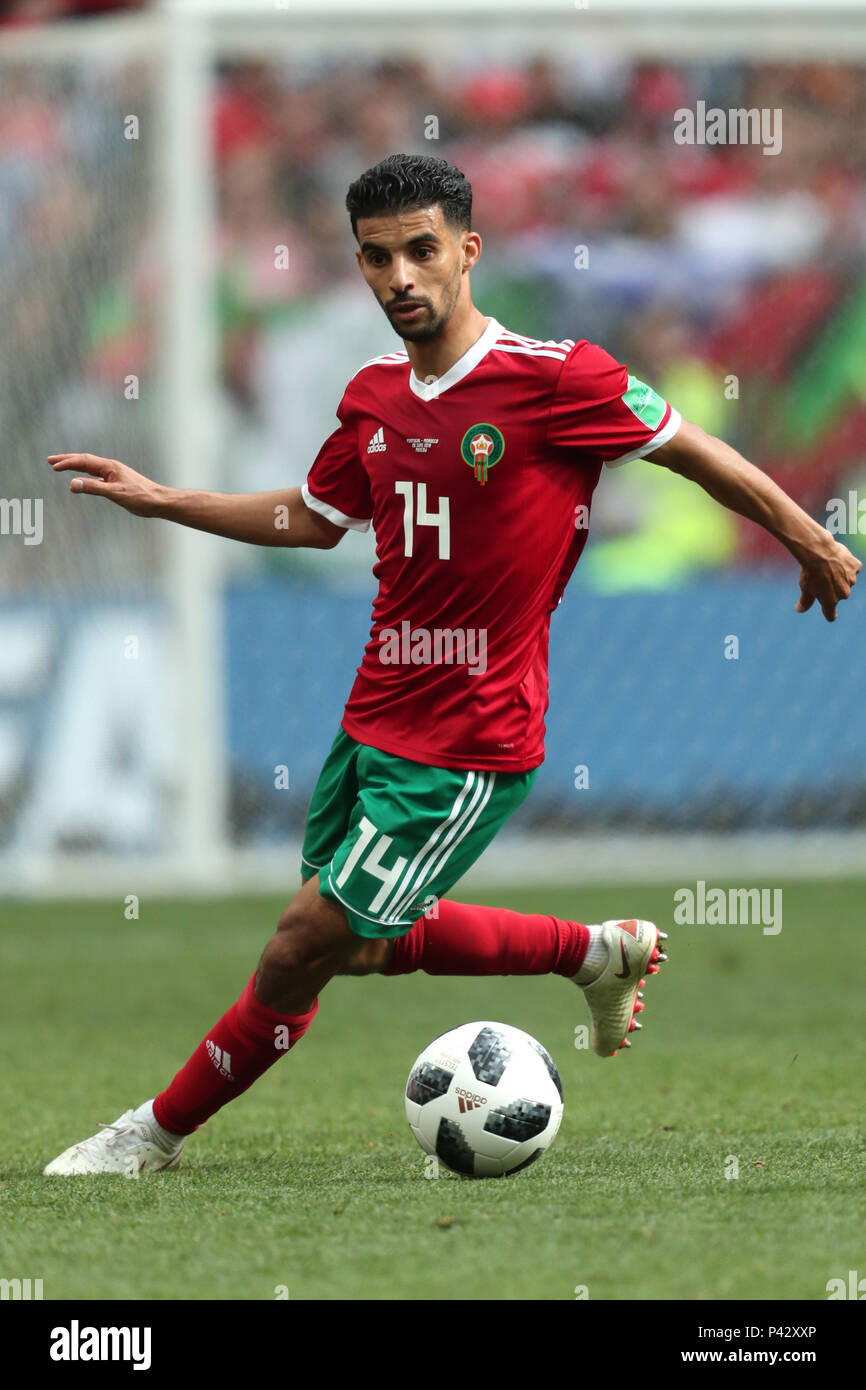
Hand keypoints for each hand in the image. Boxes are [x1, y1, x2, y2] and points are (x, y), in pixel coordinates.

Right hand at [48, 452, 165, 517]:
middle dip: (67, 460)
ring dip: (75, 466)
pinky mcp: (117, 482)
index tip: (53, 465)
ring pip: (90, 467)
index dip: (67, 462)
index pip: (83, 461)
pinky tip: (83, 480)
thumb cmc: (141, 497)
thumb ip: (93, 488)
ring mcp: (114, 474)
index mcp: (109, 467)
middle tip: (50, 461)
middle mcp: (111, 467)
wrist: (159, 501)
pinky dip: (85, 475)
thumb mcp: (115, 493)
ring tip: (61, 466)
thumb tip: (72, 484)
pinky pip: (96, 476)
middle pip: (84, 460)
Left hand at [795, 536, 861, 620]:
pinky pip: (852, 567)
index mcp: (831, 601)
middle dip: (832, 588)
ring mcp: (852, 579)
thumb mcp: (804, 587)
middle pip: (838, 594)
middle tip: (821, 576)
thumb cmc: (810, 570)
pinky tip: (837, 558)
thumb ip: (805, 601)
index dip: (828, 612)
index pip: (831, 615)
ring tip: (828, 566)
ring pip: (846, 580)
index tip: (827, 610)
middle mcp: (844, 593)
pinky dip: (846, 564)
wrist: (819, 550)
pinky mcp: (856, 567)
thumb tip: (799, 610)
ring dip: (840, 575)